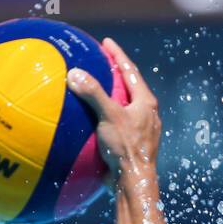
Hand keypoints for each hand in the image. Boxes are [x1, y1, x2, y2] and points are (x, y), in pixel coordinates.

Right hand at [66, 38, 157, 186]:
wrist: (134, 181)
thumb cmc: (126, 148)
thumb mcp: (109, 116)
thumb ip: (93, 94)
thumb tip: (75, 73)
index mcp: (146, 103)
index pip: (131, 71)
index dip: (118, 55)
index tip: (106, 42)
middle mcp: (148, 114)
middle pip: (131, 86)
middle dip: (116, 73)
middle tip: (101, 60)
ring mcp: (143, 129)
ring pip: (126, 105)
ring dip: (111, 94)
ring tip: (95, 85)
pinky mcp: (134, 143)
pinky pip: (119, 121)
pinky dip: (106, 113)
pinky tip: (92, 116)